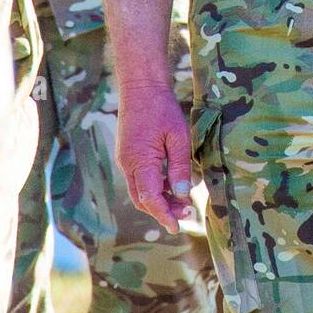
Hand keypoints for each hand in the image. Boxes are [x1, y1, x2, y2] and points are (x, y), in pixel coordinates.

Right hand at [116, 82, 193, 234]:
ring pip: (140, 191)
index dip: (164, 215)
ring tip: (183, 201)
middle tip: (187, 213)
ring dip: (159, 199)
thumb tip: (182, 195)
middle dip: (163, 210)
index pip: (150, 198)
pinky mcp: (128, 154)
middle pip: (142, 200)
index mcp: (139, 161)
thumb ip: (179, 167)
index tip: (178, 226)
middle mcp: (127, 164)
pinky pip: (139, 179)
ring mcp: (125, 159)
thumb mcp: (178, 137)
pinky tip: (171, 184)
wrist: (141, 86)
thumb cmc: (162, 108)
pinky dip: (154, 186)